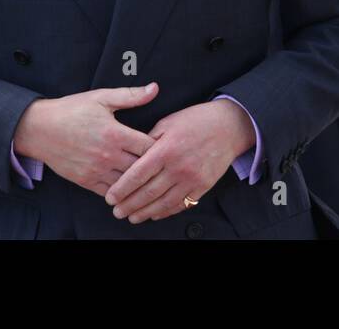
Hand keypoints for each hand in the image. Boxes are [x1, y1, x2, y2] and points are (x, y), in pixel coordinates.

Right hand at [13, 83, 158, 196]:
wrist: (39, 129)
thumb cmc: (71, 110)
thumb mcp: (101, 98)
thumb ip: (130, 96)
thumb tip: (154, 88)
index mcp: (115, 133)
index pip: (149, 147)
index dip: (161, 148)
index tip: (167, 147)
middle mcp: (108, 155)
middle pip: (141, 168)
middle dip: (154, 167)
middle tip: (165, 167)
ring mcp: (97, 170)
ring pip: (127, 183)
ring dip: (139, 182)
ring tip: (152, 181)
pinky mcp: (86, 181)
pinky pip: (110, 192)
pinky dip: (122, 192)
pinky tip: (130, 189)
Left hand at [105, 98, 254, 223]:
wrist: (228, 126)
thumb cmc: (196, 120)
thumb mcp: (168, 122)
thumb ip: (149, 140)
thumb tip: (132, 154)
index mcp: (166, 149)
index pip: (138, 174)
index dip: (122, 188)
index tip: (110, 197)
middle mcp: (178, 167)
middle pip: (148, 193)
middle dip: (129, 205)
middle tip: (116, 211)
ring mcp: (192, 179)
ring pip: (163, 203)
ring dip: (145, 212)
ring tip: (132, 217)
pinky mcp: (203, 186)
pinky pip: (181, 204)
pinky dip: (166, 212)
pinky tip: (154, 214)